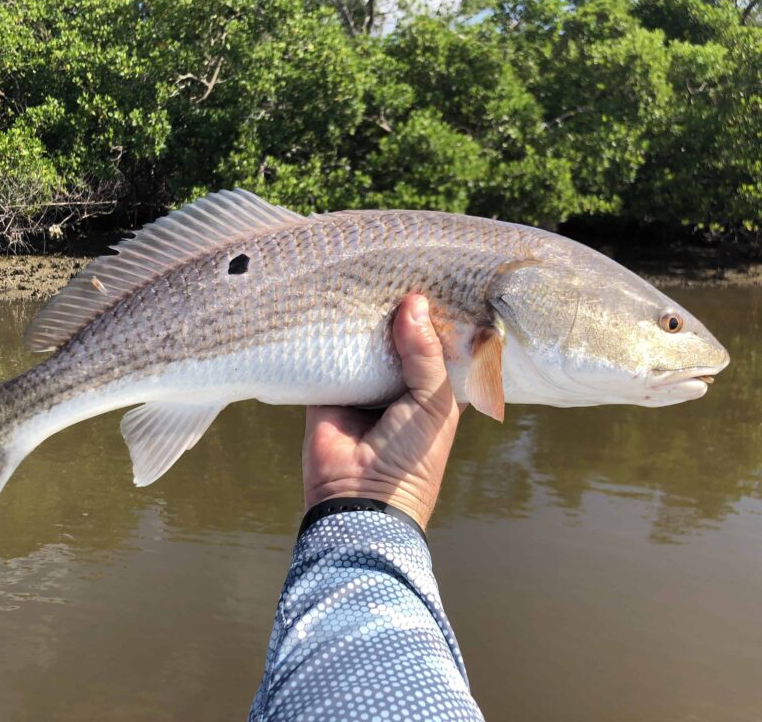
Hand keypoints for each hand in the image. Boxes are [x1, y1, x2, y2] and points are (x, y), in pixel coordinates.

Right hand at [302, 294, 464, 529]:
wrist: (358, 497)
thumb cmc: (411, 456)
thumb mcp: (433, 402)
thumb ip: (425, 353)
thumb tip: (412, 302)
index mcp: (433, 391)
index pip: (438, 344)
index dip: (437, 316)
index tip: (436, 276)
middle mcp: (399, 385)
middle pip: (399, 338)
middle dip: (398, 311)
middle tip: (396, 267)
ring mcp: (362, 386)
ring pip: (365, 342)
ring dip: (365, 318)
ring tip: (366, 275)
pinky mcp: (327, 388)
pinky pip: (330, 354)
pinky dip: (332, 333)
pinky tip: (335, 300)